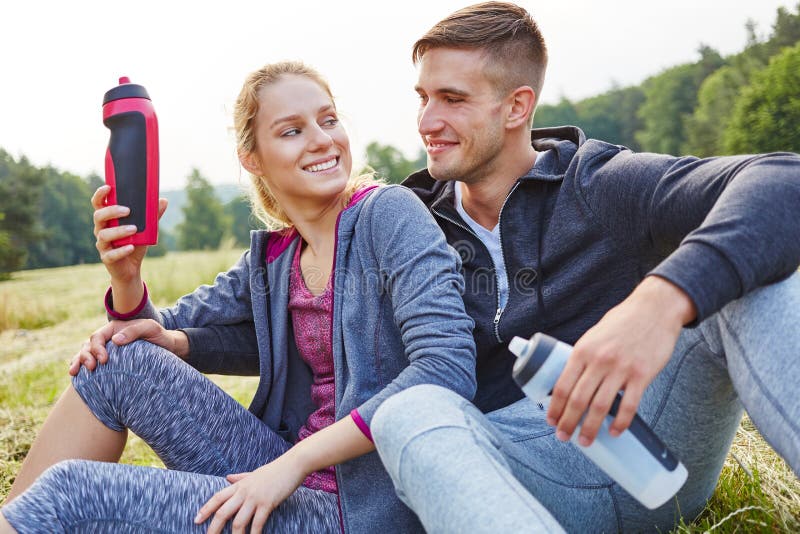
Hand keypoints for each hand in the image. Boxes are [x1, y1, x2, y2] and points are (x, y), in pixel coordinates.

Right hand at [68, 319, 188, 375]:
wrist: (167, 347)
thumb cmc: (159, 336)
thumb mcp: (150, 328)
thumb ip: (134, 331)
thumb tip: (116, 340)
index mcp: (114, 329)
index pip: (98, 337)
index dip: (97, 348)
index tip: (104, 360)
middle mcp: (107, 339)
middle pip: (87, 346)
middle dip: (85, 356)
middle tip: (92, 368)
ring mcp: (106, 350)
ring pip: (85, 354)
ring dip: (78, 362)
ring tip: (75, 372)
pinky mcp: (109, 362)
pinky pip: (90, 363)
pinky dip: (81, 368)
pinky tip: (77, 376)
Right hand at [92, 184, 167, 284]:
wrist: (131, 268)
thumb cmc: (135, 243)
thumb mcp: (146, 229)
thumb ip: (152, 215)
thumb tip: (163, 200)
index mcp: (107, 219)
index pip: (98, 204)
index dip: (100, 195)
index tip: (108, 187)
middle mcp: (101, 229)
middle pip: (98, 216)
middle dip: (111, 211)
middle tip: (127, 210)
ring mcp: (102, 244)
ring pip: (104, 235)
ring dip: (119, 231)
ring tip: (134, 229)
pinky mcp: (107, 258)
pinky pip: (110, 254)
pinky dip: (121, 250)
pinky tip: (131, 247)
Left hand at [195, 452, 308, 533]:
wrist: (293, 464)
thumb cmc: (275, 470)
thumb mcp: (254, 473)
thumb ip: (240, 477)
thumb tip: (228, 478)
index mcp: (239, 484)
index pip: (217, 497)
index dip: (205, 509)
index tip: (196, 520)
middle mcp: (244, 491)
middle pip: (223, 512)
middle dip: (213, 528)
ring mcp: (255, 498)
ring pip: (238, 522)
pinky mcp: (267, 503)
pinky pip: (257, 523)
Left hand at [546, 276, 695, 445]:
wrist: (653, 310)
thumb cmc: (622, 322)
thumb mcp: (593, 335)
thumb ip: (583, 357)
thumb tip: (572, 382)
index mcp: (582, 351)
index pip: (562, 385)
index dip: (555, 407)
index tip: (550, 420)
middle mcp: (599, 361)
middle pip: (578, 400)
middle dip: (568, 423)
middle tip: (563, 437)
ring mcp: (621, 369)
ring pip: (601, 407)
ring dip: (591, 428)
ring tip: (585, 441)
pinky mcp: (642, 375)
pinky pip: (629, 406)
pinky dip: (620, 423)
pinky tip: (615, 432)